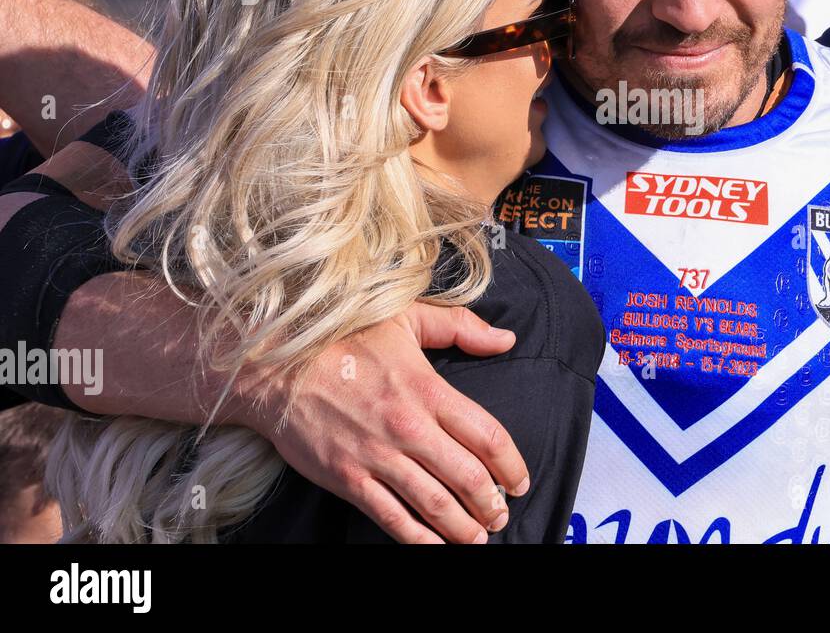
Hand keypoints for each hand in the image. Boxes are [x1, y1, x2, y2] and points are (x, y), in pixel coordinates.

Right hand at [234, 302, 526, 543]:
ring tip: (479, 536)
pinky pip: (392, 518)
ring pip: (435, 504)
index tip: (520, 479)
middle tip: (501, 512)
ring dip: (463, 527)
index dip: (511, 464)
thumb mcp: (406, 317)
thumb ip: (460, 327)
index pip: (487, 435)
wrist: (275, 365)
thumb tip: (506, 339)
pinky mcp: (349, 479)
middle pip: (467, 476)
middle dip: (492, 502)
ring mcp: (378, 457)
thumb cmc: (344, 337)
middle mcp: (409, 427)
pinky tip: (436, 547)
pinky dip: (419, 539)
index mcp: (429, 389)